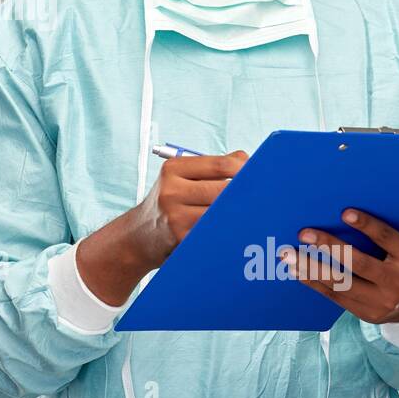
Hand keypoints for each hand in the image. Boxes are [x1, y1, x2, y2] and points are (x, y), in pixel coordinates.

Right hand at [75, 150, 248, 305]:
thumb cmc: (169, 203)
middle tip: (258, 197)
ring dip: (236, 213)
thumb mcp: (180, 179)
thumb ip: (212, 167)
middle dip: (243, 193)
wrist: (139, 236)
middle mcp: (171, 191)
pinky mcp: (182, 238)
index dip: (244, 169)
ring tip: (247, 213)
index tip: (259, 174)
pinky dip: (226, 228)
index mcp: (173, 170)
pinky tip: (230, 228)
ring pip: (221, 212)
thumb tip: (246, 159)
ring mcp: (175, 216)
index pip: (220, 165)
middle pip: (224, 189)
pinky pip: (215, 230)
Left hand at [281, 196, 398, 324]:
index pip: (388, 240)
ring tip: (289, 254)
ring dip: (312, 267)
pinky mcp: (364, 313)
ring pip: (341, 283)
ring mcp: (380, 301)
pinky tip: (295, 270)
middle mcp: (396, 283)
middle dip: (330, 247)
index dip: (368, 226)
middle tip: (304, 232)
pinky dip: (313, 282)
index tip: (344, 212)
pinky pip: (334, 296)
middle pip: (359, 263)